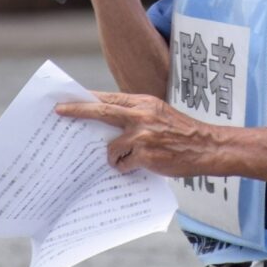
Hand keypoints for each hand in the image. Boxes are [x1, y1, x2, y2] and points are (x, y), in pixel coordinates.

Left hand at [56, 92, 219, 176]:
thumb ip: (135, 115)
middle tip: (59, 112)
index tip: (66, 100)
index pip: (108, 98)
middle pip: (101, 111)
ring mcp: (142, 134)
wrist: (207, 146)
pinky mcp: (145, 153)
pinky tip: (139, 167)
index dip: (86, 99)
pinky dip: (126, 168)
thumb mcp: (159, 114)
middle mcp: (141, 115)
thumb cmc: (183, 133)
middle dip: (77, 111)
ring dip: (113, 157)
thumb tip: (106, 123)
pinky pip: (123, 164)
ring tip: (127, 160)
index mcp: (144, 103)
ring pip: (110, 148)